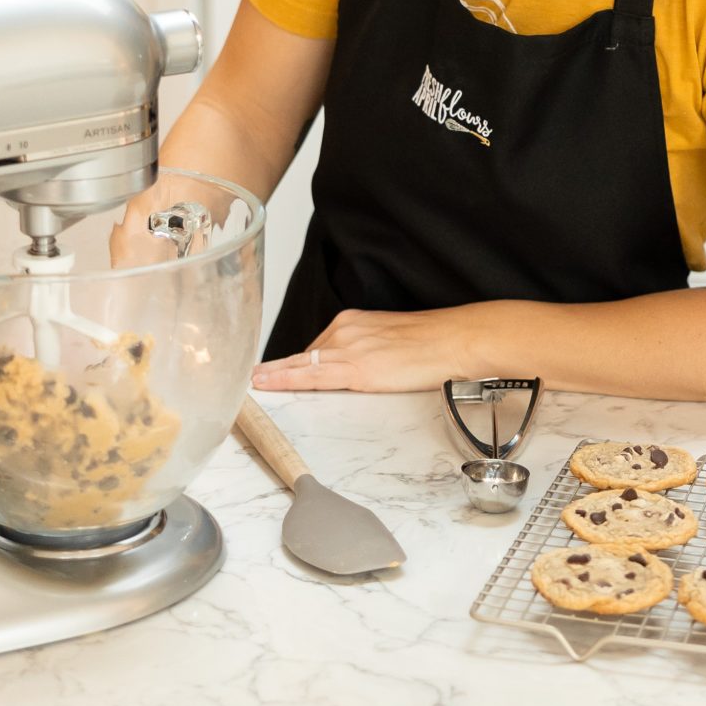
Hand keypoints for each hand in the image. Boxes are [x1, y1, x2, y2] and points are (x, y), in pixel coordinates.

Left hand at [251, 305, 477, 393]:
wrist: (454, 339)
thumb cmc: (432, 343)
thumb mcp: (390, 340)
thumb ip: (365, 351)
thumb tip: (354, 368)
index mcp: (353, 321)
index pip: (314, 347)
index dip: (290, 363)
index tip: (270, 370)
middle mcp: (344, 329)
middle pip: (302, 355)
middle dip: (276, 369)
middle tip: (252, 379)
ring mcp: (348, 346)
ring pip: (300, 364)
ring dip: (274, 374)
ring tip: (252, 384)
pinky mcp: (356, 367)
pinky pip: (311, 376)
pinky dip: (284, 380)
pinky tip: (266, 384)